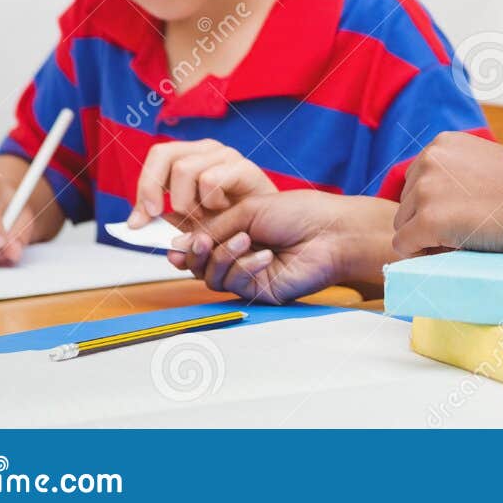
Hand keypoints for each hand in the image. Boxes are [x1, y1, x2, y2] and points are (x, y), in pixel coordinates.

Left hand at [129, 138, 278, 228]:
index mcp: (192, 156)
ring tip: (203, 217)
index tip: (140, 220)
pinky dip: (210, 203)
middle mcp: (207, 149)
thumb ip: (163, 219)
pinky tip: (223, 210)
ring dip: (188, 204)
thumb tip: (135, 223)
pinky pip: (210, 180)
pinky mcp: (244, 167)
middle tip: (161, 215)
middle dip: (155, 189)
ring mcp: (227, 155)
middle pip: (164, 153)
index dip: (143, 186)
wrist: (267, 231)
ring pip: (184, 170)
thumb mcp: (187, 222)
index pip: (158, 155)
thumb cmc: (230, 223)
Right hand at [167, 190, 397, 303]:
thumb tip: (179, 244)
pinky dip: (245, 268)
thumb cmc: (297, 213)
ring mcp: (248, 274)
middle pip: (198, 264)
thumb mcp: (248, 210)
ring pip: (212, 277)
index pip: (199, 243)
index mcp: (235, 230)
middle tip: (204, 241)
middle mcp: (238, 254)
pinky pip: (235, 285)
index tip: (171, 245)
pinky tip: (266, 255)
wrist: (331, 232)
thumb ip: (214, 227)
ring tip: (245, 240)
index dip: (183, 245)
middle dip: (197, 253)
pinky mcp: (260, 292)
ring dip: (223, 257)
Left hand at [391, 132, 502, 256]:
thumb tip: (441, 197)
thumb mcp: (486, 162)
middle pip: (407, 202)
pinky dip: (420, 254)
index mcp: (443, 143)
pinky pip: (404, 245)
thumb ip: (459, 170)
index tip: (461, 213)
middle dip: (428, 220)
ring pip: (404, 225)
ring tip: (463, 239)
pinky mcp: (427, 220)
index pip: (417, 180)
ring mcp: (426, 189)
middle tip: (464, 229)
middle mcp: (429, 159)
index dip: (436, 203)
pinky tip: (448, 251)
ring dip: (426, 237)